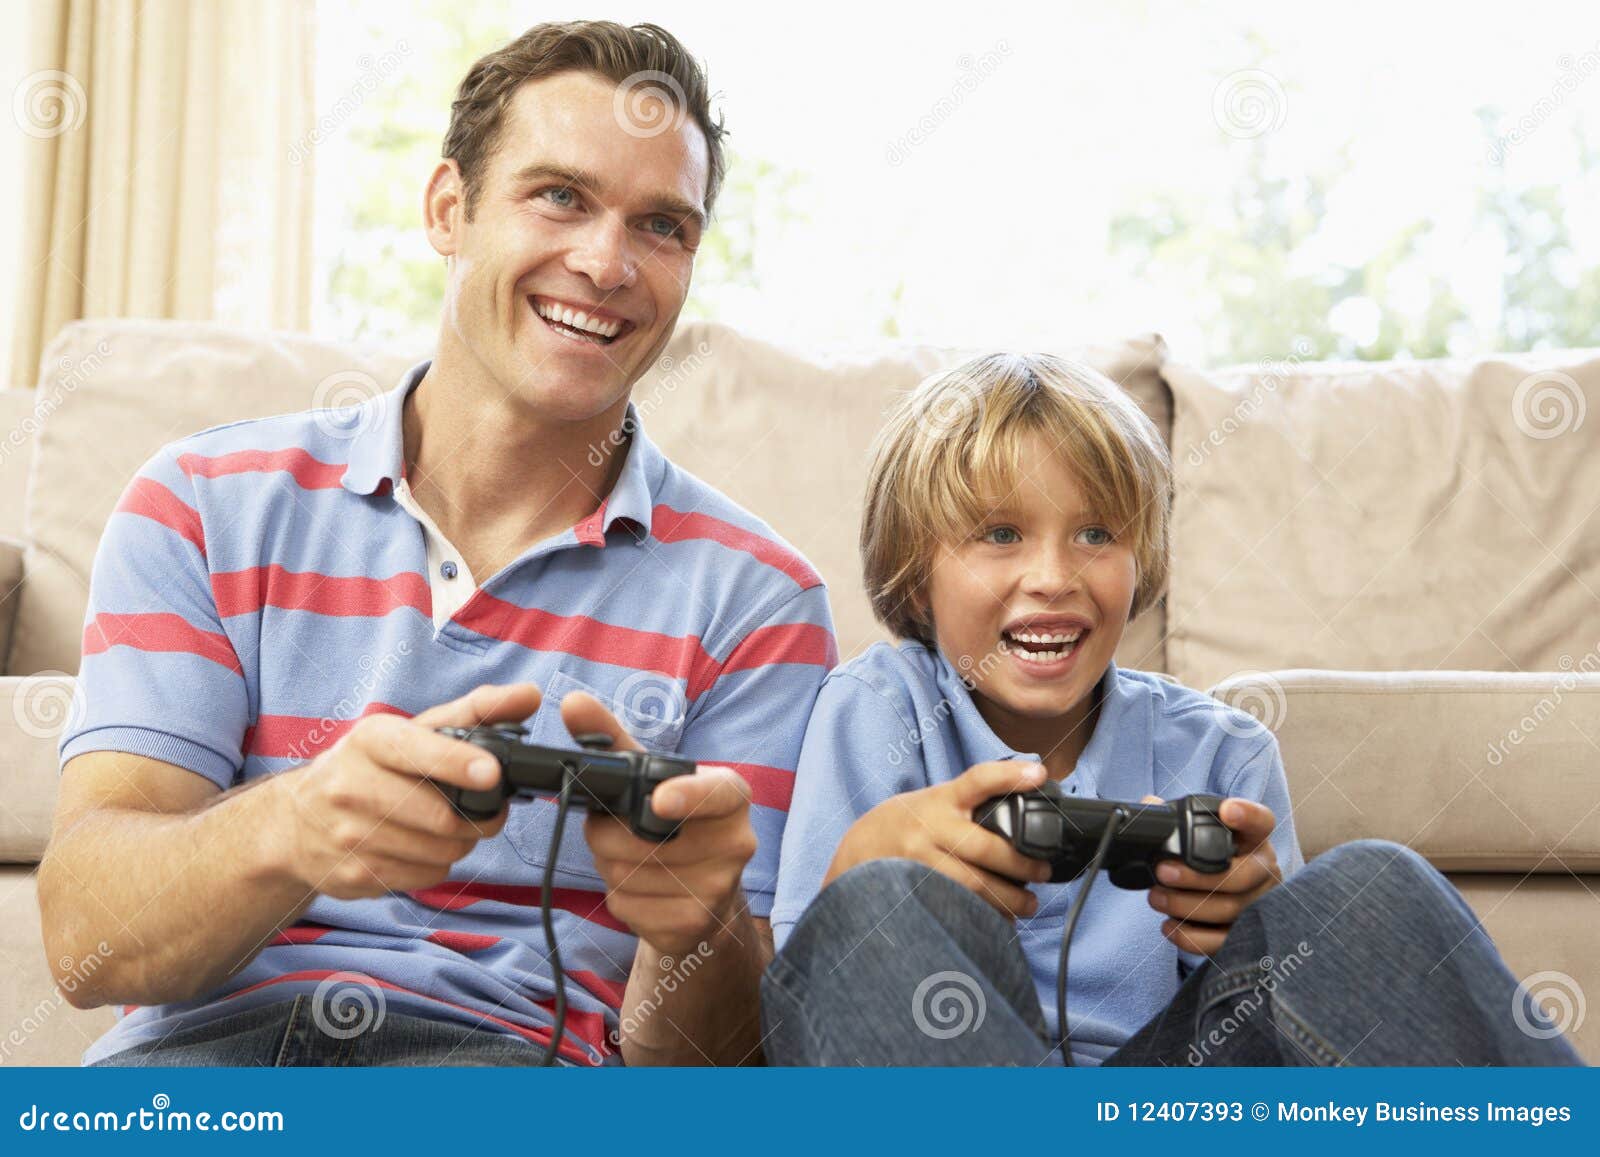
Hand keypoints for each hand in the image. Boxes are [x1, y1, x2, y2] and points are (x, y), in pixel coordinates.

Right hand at [272, 683, 534, 897]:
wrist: (298, 821)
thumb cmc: (371, 768)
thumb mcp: (414, 731)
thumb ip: (476, 711)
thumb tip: (529, 695)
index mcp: (371, 740)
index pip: (419, 751)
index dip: (459, 763)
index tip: (491, 772)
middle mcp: (351, 786)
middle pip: (439, 816)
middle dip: (479, 818)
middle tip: (489, 811)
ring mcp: (348, 835)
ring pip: (439, 852)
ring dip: (461, 843)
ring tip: (452, 827)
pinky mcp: (353, 875)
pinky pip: (424, 878)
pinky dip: (437, 866)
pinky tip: (424, 849)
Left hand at [561, 692, 757, 956]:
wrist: (707, 889)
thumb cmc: (674, 819)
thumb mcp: (650, 775)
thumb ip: (611, 738)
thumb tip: (572, 703)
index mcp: (731, 797)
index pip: (717, 794)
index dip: (687, 796)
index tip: (659, 801)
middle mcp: (735, 844)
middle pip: (642, 840)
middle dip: (608, 833)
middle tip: (615, 828)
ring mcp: (716, 890)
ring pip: (628, 874)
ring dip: (609, 864)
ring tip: (628, 856)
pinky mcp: (692, 926)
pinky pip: (627, 907)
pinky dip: (618, 895)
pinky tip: (637, 886)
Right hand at [823, 761, 1053, 919]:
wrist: (858, 849)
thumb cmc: (906, 823)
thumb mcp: (933, 800)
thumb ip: (970, 802)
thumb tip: (1026, 800)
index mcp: (940, 800)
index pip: (977, 780)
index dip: (1009, 775)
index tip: (1039, 773)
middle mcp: (929, 827)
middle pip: (986, 848)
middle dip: (1023, 864)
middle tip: (1044, 872)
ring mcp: (920, 862)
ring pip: (973, 885)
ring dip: (1008, 899)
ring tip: (1028, 904)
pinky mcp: (914, 890)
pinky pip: (956, 907)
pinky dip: (983, 917)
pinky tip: (999, 920)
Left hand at [1143, 795, 1281, 955]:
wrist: (1220, 898)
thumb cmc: (1207, 860)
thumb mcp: (1196, 835)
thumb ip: (1173, 819)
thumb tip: (1148, 807)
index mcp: (1253, 839)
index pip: (1261, 821)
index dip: (1247, 815)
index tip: (1227, 810)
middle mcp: (1264, 871)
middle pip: (1244, 875)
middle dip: (1197, 876)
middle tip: (1162, 872)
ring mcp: (1260, 905)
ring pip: (1231, 910)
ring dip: (1185, 905)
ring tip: (1156, 898)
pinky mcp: (1246, 937)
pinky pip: (1222, 942)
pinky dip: (1191, 936)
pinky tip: (1168, 926)